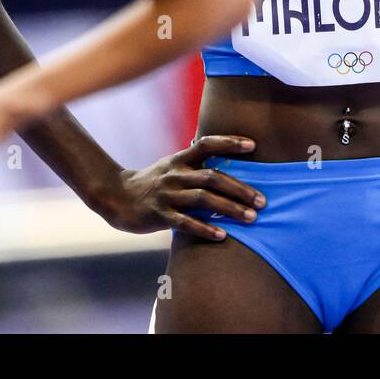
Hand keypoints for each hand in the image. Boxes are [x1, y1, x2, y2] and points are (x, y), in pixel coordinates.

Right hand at [98, 136, 265, 240]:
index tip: (253, 145)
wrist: (116, 197)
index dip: (229, 142)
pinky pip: (185, 222)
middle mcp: (175, 174)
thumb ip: (195, 164)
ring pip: (203, 199)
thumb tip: (227, 160)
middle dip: (240, 188)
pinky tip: (222, 235)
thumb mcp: (172, 167)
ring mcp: (167, 194)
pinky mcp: (159, 215)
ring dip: (230, 208)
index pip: (207, 144)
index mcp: (179, 159)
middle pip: (212, 177)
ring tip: (251, 218)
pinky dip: (205, 228)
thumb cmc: (153, 183)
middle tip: (262, 201)